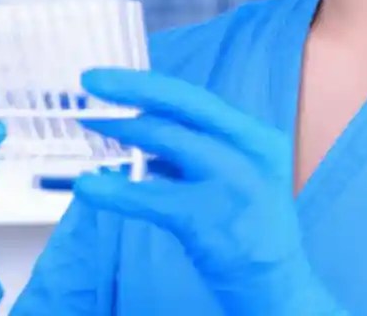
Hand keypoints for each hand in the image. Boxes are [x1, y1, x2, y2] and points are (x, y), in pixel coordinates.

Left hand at [76, 68, 346, 315]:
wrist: (278, 289)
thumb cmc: (246, 227)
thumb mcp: (232, 174)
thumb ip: (191, 149)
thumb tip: (133, 123)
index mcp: (254, 137)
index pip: (194, 98)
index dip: (146, 82)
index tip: (106, 76)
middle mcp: (250, 152)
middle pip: (183, 105)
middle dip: (132, 88)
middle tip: (89, 80)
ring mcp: (232, 185)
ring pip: (168, 141)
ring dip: (122, 129)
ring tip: (89, 125)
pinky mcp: (210, 220)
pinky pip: (151, 198)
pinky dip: (114, 191)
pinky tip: (88, 187)